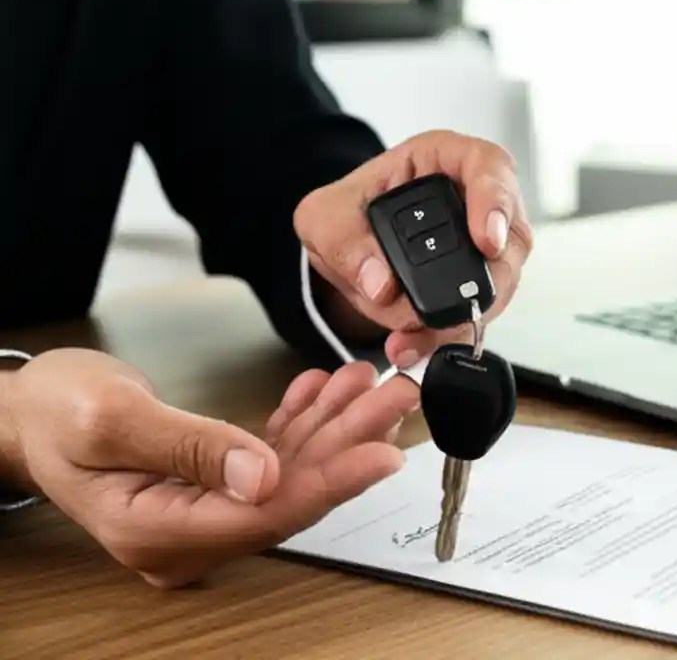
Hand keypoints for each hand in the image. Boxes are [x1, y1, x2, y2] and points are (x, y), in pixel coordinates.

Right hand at [0, 348, 417, 587]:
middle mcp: (185, 534)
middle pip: (287, 493)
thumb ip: (191, 447)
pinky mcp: (209, 489)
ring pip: (287, 475)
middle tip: (396, 398)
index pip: (265, 514)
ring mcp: (199, 514)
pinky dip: (300, 425)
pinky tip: (325, 392)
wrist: (27, 414)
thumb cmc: (54, 412)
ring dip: (333, 427)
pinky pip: (268, 461)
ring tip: (372, 385)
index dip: (332, 483)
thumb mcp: (114, 418)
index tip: (384, 452)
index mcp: (156, 530)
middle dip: (348, 443)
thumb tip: (262, 477)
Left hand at [294, 130, 533, 367]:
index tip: (487, 241)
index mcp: (442, 160)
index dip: (495, 201)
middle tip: (447, 308)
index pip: (489, 166)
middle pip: (508, 237)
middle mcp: (475, 200)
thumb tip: (382, 284)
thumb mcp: (323, 217)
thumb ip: (345, 242)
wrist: (348, 249)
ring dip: (459, 316)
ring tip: (411, 335)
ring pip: (499, 284)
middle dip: (479, 282)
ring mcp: (485, 247)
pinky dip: (447, 335)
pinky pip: (478, 314)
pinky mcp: (479, 286)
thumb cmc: (346, 214)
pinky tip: (415, 345)